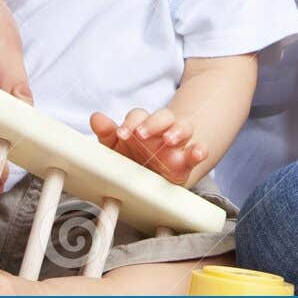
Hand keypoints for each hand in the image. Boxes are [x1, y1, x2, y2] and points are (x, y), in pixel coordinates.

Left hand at [90, 108, 207, 185]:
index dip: (131, 122)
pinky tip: (197, 152)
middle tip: (141, 134)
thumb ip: (107, 134)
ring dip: (177, 131)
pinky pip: (199, 150)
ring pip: (183, 128)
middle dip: (154, 122)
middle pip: (163, 116)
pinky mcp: (188, 161)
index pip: (139, 115)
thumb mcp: (116, 149)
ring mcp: (178, 145)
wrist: (151, 182)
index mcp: (143, 126)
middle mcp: (162, 132)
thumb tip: (96, 117)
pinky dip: (200, 150)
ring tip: (168, 140)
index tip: (121, 133)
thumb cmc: (132, 160)